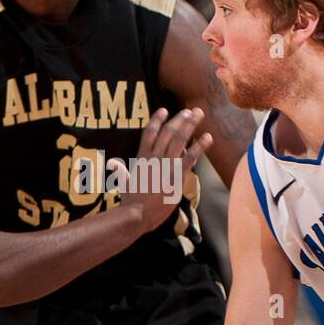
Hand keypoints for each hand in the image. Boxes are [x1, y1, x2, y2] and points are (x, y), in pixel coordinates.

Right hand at [116, 107, 211, 233]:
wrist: (137, 214)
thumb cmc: (130, 202)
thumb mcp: (124, 182)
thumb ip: (122, 171)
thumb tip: (114, 164)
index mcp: (142, 158)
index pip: (149, 133)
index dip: (157, 120)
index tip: (164, 110)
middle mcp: (154, 158)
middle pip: (168, 132)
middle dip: (180, 119)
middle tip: (191, 110)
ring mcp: (165, 166)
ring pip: (179, 139)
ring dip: (191, 125)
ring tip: (199, 114)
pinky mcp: (176, 176)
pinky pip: (190, 157)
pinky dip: (200, 146)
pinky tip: (208, 137)